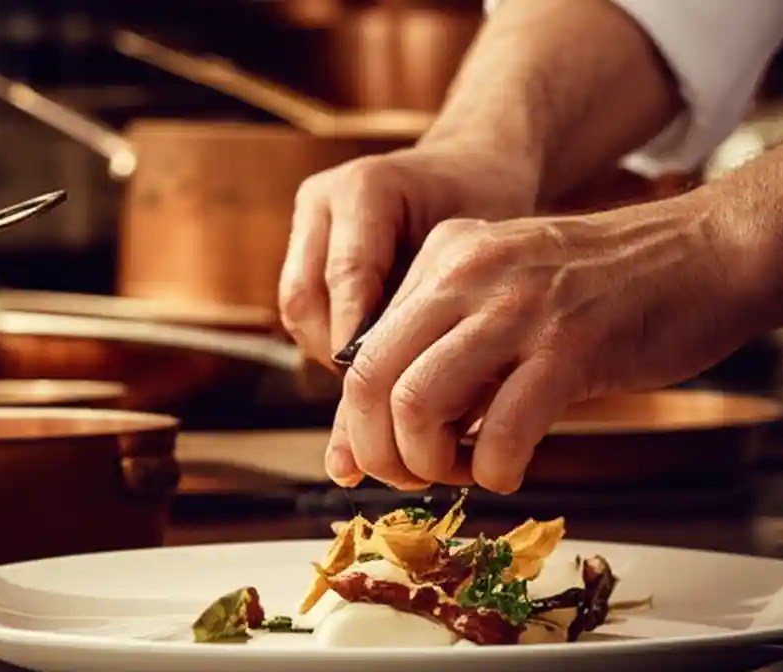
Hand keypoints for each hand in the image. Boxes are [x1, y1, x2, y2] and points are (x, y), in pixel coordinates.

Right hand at [278, 144, 537, 367]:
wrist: (471, 168)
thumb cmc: (486, 207)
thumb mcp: (478, 251)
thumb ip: (442, 300)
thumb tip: (420, 376)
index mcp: (366, 187)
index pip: (347, 277)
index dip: (362, 340)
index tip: (390, 388)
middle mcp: (325, 198)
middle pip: (303, 296)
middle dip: (339, 351)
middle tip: (384, 392)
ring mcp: (307, 219)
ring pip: (296, 308)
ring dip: (330, 350)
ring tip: (382, 378)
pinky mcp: (302, 242)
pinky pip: (303, 306)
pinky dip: (331, 337)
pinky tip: (375, 357)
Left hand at [324, 189, 764, 491]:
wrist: (709, 252)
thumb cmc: (609, 290)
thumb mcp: (508, 300)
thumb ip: (447, 353)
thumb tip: (376, 438)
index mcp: (446, 258)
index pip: (362, 351)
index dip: (357, 423)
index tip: (379, 461)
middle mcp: (468, 273)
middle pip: (370, 378)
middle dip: (378, 450)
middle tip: (412, 477)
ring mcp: (519, 307)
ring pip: (416, 402)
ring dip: (425, 463)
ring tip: (461, 472)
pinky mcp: (571, 346)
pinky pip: (503, 428)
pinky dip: (496, 468)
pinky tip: (511, 471)